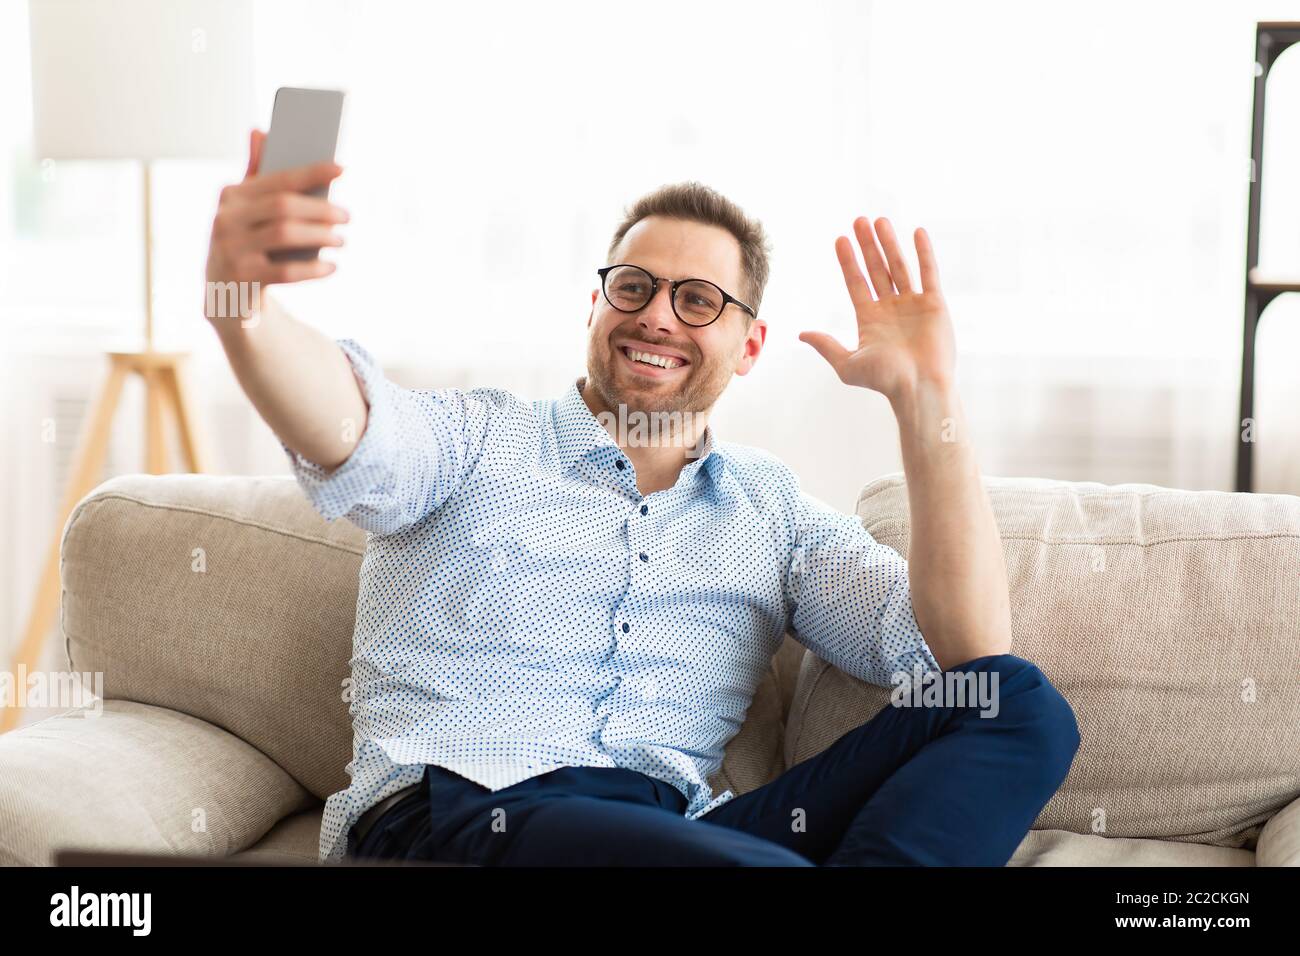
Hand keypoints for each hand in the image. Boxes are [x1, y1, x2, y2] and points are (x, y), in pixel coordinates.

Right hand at [204, 128, 348, 319]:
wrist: (225, 297)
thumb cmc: (244, 244)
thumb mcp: (245, 210)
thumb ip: (254, 173)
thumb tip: (258, 130)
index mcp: (230, 196)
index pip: (277, 178)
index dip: (311, 172)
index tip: (341, 168)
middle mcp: (225, 220)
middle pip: (284, 206)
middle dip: (321, 209)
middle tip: (347, 216)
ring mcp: (231, 250)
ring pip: (285, 235)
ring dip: (321, 236)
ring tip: (341, 240)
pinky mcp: (242, 280)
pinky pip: (286, 271)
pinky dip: (314, 269)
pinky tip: (331, 267)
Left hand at [800, 216, 955, 402]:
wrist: (918, 387)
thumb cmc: (884, 380)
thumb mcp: (847, 364)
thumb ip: (826, 345)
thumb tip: (801, 334)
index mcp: (870, 319)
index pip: (856, 282)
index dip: (848, 261)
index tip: (840, 239)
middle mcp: (891, 308)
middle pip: (877, 269)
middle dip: (867, 245)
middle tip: (859, 220)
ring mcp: (913, 305)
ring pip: (899, 266)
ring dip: (889, 243)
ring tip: (879, 220)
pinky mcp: (934, 304)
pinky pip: (929, 273)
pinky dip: (924, 253)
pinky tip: (917, 232)